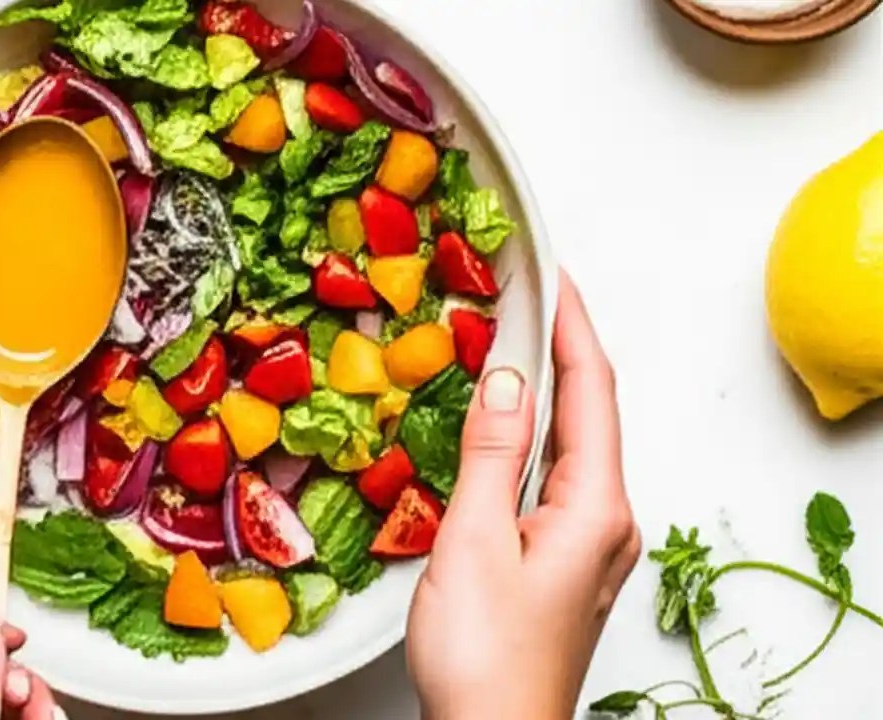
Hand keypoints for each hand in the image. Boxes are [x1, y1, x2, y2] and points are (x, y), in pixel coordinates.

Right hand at [407, 272, 640, 719]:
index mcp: (596, 508)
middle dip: (557, 347)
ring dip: (541, 393)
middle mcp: (606, 521)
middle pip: (588, 412)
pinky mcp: (563, 562)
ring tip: (504, 344)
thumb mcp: (476, 541)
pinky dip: (527, 440)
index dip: (571, 323)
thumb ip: (494, 454)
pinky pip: (553, 479)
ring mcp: (588, 544)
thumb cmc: (484, 657)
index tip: (550, 271)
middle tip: (517, 294)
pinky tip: (498, 430)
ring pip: (569, 446)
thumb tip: (512, 378)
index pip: (592, 389)